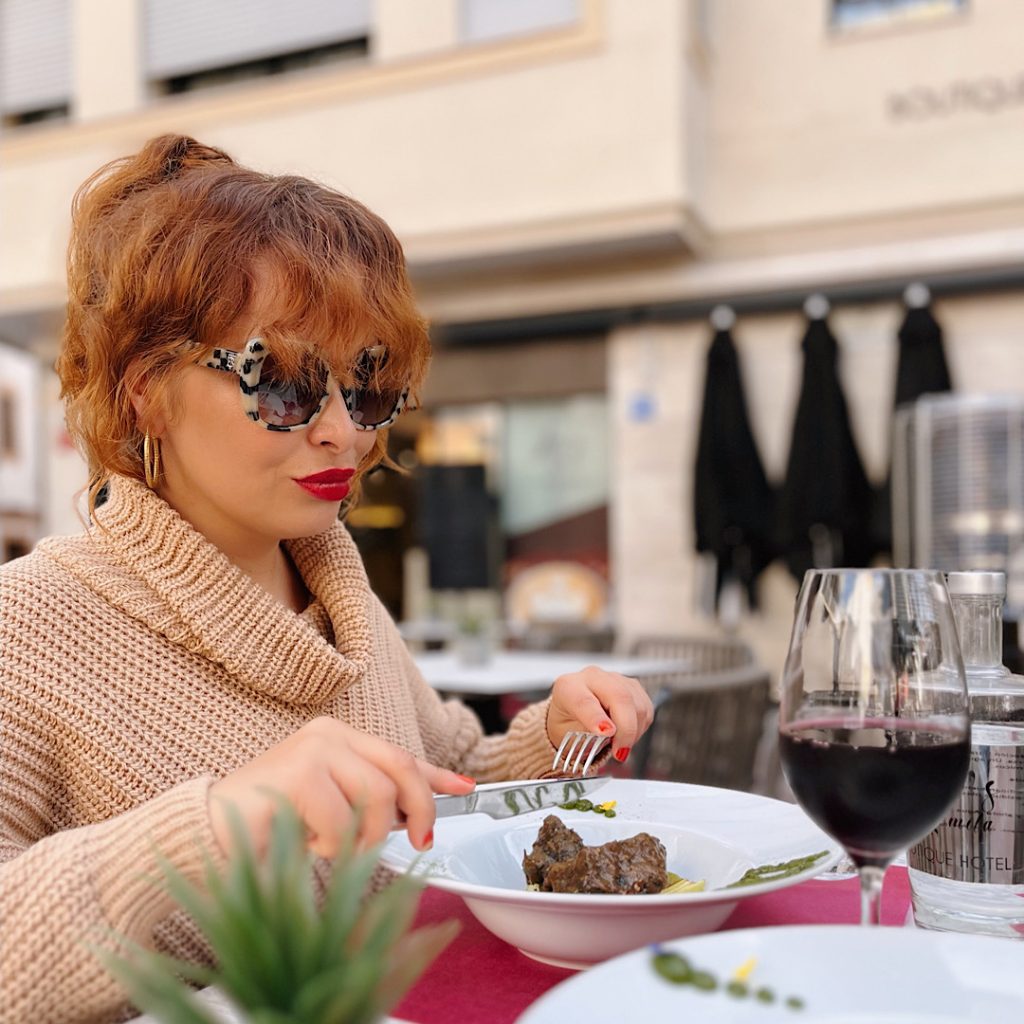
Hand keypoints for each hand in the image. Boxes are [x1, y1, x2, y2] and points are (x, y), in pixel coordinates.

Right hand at [208, 717, 474, 857]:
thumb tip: (419, 814)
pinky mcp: (298, 774)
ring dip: (365, 836)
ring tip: (335, 845)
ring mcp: (313, 749)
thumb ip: (370, 802)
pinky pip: (342, 819)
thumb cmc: (269, 823)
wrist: (207, 830)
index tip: (465, 789)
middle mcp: (329, 734)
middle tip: (419, 842)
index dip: (436, 775)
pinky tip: (311, 844)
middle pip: (399, 770)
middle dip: (417, 809)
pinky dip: (334, 844)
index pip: (400, 755)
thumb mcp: (332, 809)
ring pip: (376, 797)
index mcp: (339, 738)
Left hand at [546, 667, 654, 765]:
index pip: (584, 700)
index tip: (605, 733)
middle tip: (620, 751)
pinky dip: (640, 727)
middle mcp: (592, 678)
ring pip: (637, 704)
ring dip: (633, 731)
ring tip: (619, 743)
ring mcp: (615, 679)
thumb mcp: (567, 735)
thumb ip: (585, 735)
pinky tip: (625, 732)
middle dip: (625, 728)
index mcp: (569, 687)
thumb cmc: (568, 723)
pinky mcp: (632, 686)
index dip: (596, 718)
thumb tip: (607, 735)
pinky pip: (646, 709)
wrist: (572, 714)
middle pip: (620, 696)